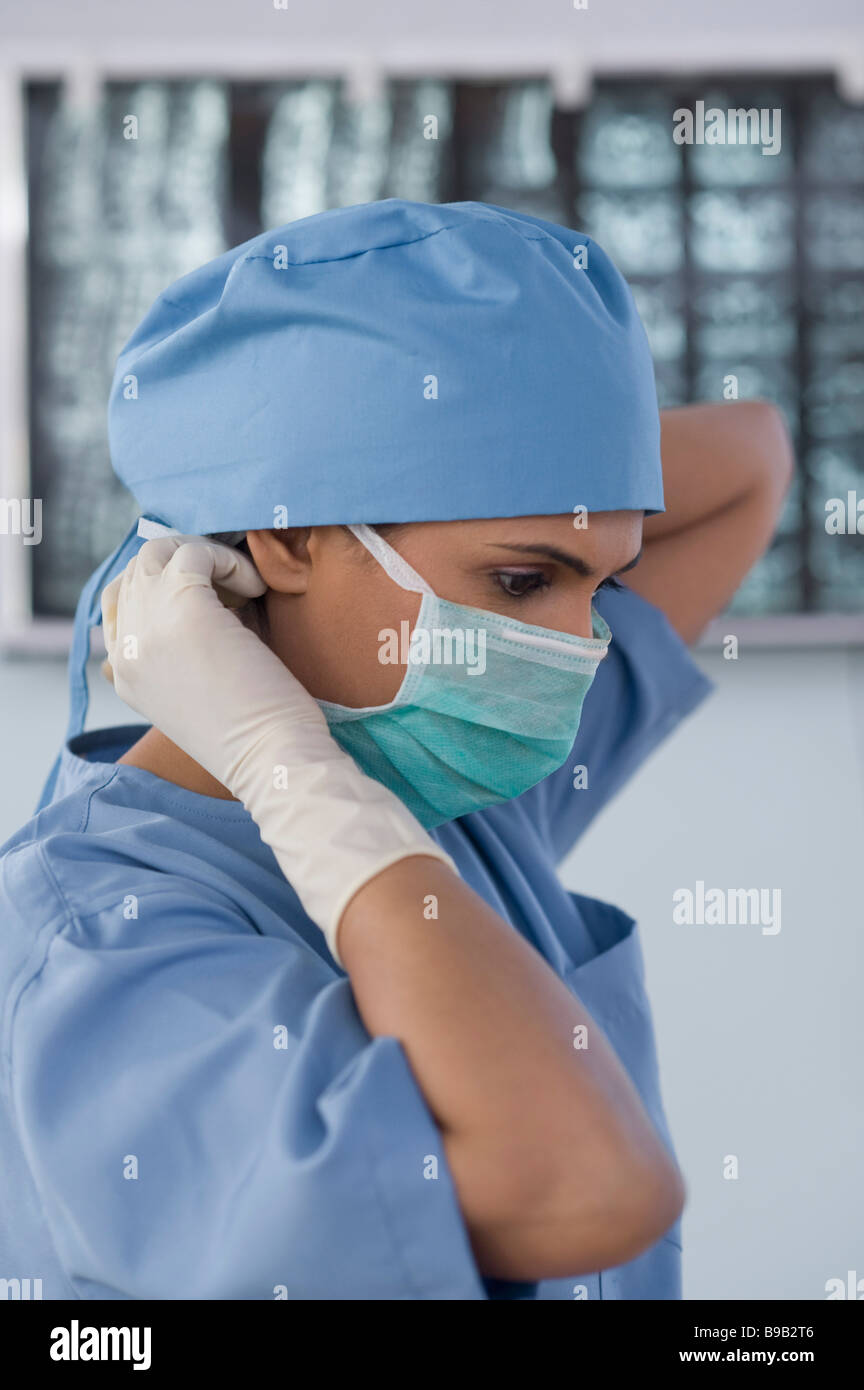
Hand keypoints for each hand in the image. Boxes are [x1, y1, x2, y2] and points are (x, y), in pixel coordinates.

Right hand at [100, 535, 455, 961]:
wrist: (274, 762)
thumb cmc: (255, 734)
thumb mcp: (200, 691)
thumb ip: (184, 653)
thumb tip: (212, 601)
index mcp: (126, 674)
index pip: (118, 605)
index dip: (163, 591)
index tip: (212, 602)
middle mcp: (125, 650)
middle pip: (134, 575)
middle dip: (182, 568)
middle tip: (232, 589)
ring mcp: (148, 628)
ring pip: (155, 553)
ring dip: (201, 557)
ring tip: (242, 586)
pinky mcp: (183, 608)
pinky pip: (193, 553)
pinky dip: (227, 561)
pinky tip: (256, 588)